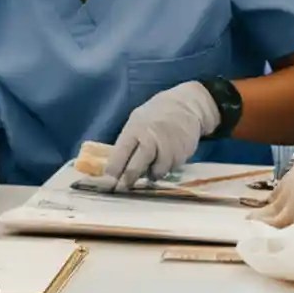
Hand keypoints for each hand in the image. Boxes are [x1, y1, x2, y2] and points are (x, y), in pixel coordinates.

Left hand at [104, 81, 218, 190]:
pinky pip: (171, 168)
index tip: (107, 185)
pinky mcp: (183, 152)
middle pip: (137, 166)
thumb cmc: (156, 115)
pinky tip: (166, 158)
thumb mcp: (137, 121)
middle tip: (123, 188)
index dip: (112, 172)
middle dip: (128, 180)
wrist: (186, 104)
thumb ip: (128, 143)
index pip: (120, 154)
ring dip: (152, 174)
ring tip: (151, 168)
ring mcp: (168, 146)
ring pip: (156, 171)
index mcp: (135, 129)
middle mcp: (151, 138)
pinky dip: (166, 168)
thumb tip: (115, 169)